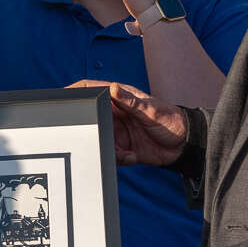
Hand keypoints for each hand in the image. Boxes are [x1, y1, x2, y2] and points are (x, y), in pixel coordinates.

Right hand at [70, 80, 188, 167]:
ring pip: (99, 139)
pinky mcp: (123, 148)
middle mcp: (115, 114)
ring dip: (108, 148)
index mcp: (120, 98)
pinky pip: (111, 154)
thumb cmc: (171, 119)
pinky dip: (119, 158)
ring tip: (124, 152)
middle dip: (90, 128)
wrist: (185, 145)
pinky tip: (132, 156)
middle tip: (91, 135)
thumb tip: (113, 88)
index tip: (62, 96)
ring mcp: (117, 131)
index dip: (76, 91)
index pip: (92, 90)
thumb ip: (131, 101)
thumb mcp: (151, 109)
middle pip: (91, 117)